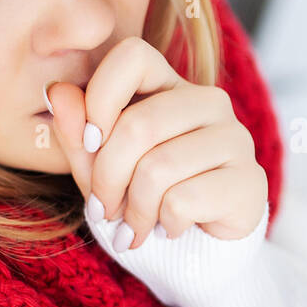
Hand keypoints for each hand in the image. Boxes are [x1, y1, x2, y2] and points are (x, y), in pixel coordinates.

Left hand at [46, 36, 267, 248]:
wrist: (198, 251)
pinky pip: (183, 201)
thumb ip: (78, 133)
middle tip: (103, 210)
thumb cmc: (146, 200)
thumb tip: (56, 93)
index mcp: (170, 86)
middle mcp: (209, 102)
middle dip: (107, 178)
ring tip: (134, 227)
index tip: (89, 143)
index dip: (100, 97)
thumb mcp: (101, 169)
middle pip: (139, 124)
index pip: (132, 55)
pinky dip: (163, 224)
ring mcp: (235, 139)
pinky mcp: (249, 181)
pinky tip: (169, 229)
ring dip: (134, 210)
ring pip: (159, 168)